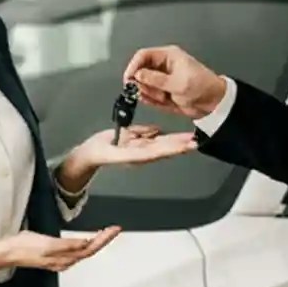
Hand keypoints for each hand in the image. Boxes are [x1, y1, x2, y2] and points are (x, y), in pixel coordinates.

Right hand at [4, 227, 121, 271]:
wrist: (8, 252)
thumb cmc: (26, 247)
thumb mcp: (48, 244)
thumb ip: (68, 245)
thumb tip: (86, 244)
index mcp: (66, 257)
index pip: (91, 248)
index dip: (104, 239)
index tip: (114, 229)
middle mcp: (65, 260)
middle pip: (90, 250)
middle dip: (103, 239)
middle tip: (115, 228)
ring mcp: (60, 259)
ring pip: (84, 251)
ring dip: (96, 242)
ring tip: (106, 233)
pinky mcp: (54, 255)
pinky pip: (76, 251)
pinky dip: (85, 244)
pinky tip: (87, 240)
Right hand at [72, 124, 197, 168]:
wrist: (91, 155)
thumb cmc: (99, 150)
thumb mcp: (116, 139)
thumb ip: (137, 134)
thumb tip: (155, 131)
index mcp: (136, 155)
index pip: (159, 151)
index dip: (173, 147)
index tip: (186, 145)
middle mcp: (141, 155)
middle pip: (165, 149)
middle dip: (180, 146)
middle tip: (196, 141)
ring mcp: (140, 152)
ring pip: (163, 147)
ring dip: (177, 143)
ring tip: (192, 139)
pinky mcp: (138, 147)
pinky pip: (154, 143)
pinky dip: (167, 140)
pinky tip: (176, 137)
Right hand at [122, 45, 227, 119]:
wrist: (213, 103)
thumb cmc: (203, 87)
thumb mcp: (178, 83)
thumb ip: (155, 79)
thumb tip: (137, 75)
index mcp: (168, 56)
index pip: (143, 55)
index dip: (133, 66)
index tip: (129, 79)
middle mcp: (163, 66)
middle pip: (140, 71)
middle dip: (142, 83)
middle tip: (147, 92)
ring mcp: (162, 79)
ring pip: (143, 84)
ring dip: (149, 93)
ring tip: (163, 97)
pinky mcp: (162, 91)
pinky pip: (149, 95)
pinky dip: (152, 100)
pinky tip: (162, 102)